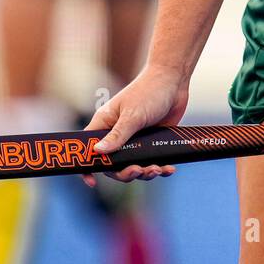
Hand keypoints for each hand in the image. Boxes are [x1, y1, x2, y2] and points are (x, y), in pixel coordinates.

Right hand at [81, 64, 190, 185]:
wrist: (174, 81)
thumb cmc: (149, 91)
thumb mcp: (133, 114)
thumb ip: (117, 135)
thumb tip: (97, 152)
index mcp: (105, 124)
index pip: (89, 149)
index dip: (89, 167)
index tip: (93, 182)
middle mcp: (118, 134)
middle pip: (114, 164)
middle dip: (125, 172)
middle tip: (138, 170)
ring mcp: (136, 139)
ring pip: (134, 165)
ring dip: (145, 172)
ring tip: (157, 169)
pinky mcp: (152, 141)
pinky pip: (152, 161)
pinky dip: (159, 168)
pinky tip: (168, 169)